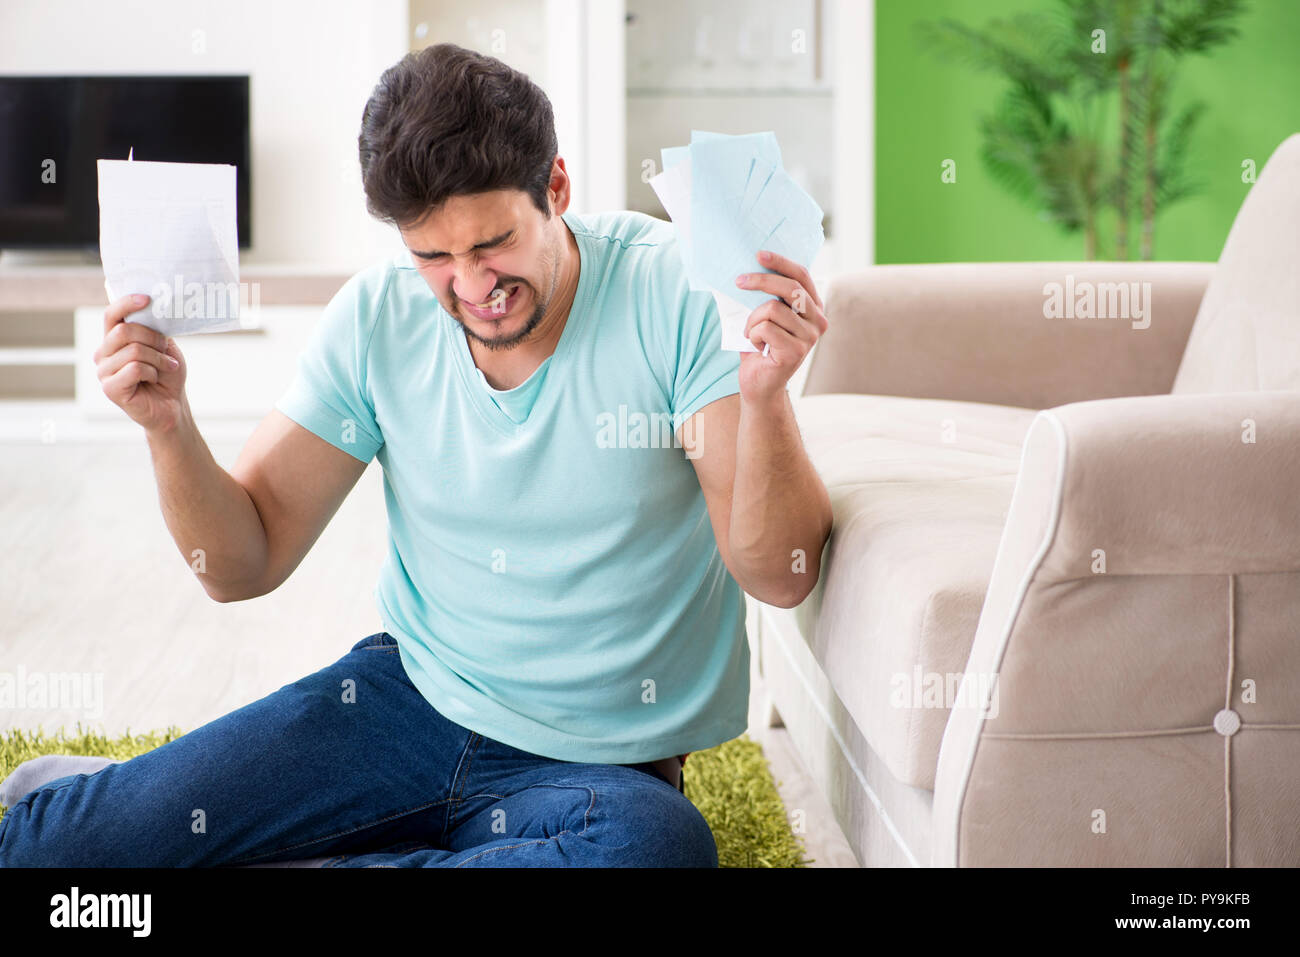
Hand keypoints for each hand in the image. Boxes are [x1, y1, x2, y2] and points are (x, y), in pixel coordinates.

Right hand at [94, 294, 188, 433]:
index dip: (126, 303)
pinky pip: (134, 369)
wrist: (173, 405)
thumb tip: (151, 306)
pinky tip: (154, 380)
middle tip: (167, 350)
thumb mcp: (163, 346)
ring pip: (133, 351)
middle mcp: (103, 353)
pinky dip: (152, 373)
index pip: (112, 315)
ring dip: (158, 358)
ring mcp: (104, 371)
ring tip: (167, 367)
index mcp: (113, 339)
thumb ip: (153, 328)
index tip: (147, 298)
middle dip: (153, 338)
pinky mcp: (110, 388)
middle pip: (124, 331)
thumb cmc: (167, 375)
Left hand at [734, 249, 827, 405]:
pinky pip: (765, 329)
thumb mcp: (764, 315)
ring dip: (752, 320)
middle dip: (760, 281)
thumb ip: (766, 295)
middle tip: (739, 281)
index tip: (759, 254)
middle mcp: (818, 320)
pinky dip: (753, 335)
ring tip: (752, 334)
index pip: (801, 276)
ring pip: (772, 309)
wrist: (759, 384)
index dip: (780, 262)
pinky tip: (758, 347)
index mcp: (813, 307)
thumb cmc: (760, 346)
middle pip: (790, 288)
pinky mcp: (796, 352)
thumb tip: (747, 267)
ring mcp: (809, 337)